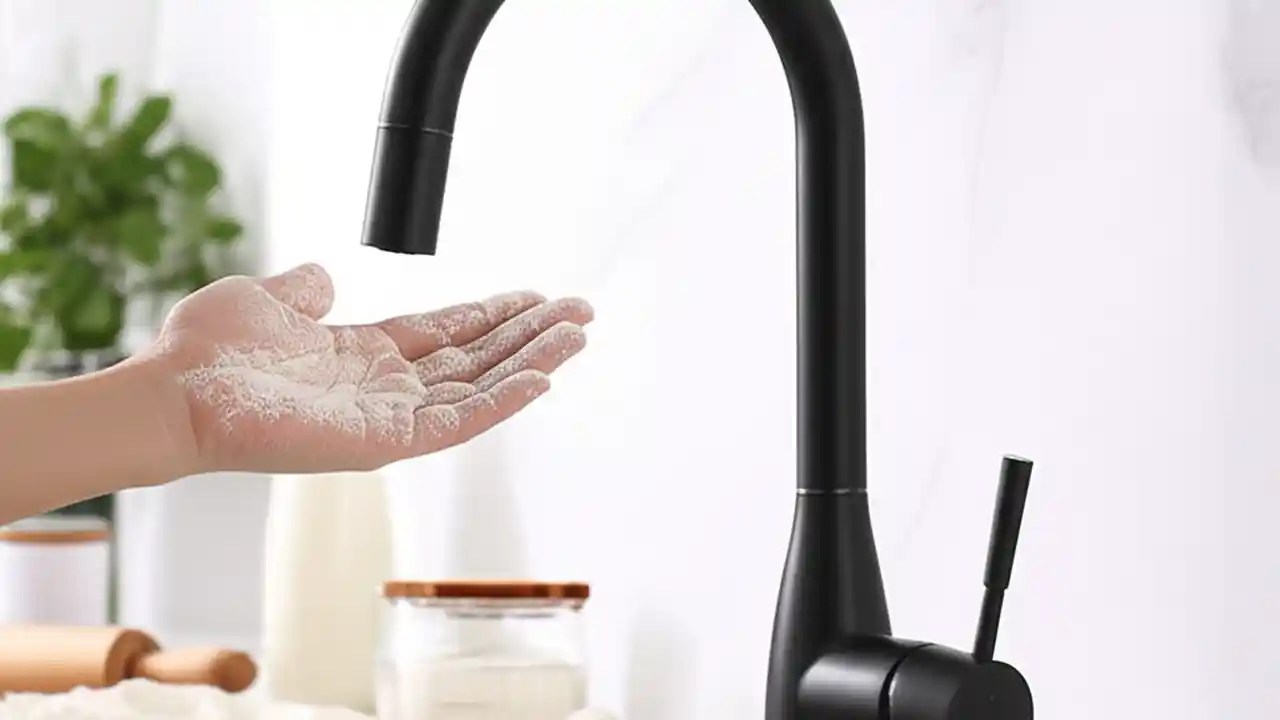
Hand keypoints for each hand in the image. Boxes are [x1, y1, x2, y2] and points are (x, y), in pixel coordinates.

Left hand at [144, 263, 591, 474]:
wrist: (175, 393)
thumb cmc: (205, 352)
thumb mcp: (265, 299)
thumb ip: (304, 289)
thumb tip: (324, 275)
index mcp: (363, 353)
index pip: (447, 333)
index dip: (493, 314)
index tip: (535, 298)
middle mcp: (385, 387)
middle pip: (475, 357)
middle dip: (529, 335)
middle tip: (579, 313)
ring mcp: (390, 416)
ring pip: (480, 387)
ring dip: (531, 361)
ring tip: (577, 335)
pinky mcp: (388, 440)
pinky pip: (459, 421)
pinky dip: (502, 402)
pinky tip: (540, 378)